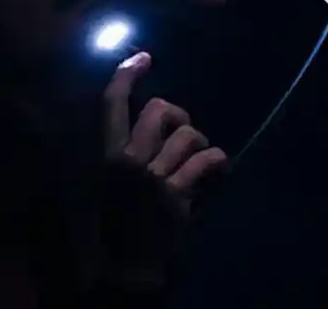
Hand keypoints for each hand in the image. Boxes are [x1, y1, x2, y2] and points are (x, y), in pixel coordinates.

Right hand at [97, 52, 227, 288]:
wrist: (128, 271)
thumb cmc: (121, 227)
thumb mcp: (112, 186)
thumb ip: (129, 156)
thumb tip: (154, 129)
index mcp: (107, 158)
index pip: (111, 106)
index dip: (126, 77)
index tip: (143, 57)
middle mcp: (128, 162)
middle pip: (159, 110)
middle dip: (179, 115)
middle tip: (183, 134)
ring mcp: (153, 177)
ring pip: (188, 135)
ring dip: (200, 145)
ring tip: (200, 163)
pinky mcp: (177, 194)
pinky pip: (208, 161)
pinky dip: (220, 163)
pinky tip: (220, 172)